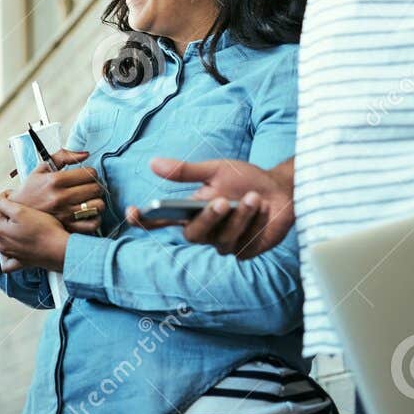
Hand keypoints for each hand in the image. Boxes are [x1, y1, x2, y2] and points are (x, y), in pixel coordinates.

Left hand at [0, 196, 68, 272]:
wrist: (60, 250)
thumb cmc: (43, 229)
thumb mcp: (22, 210)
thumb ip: (3, 204)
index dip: (3, 196)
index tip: (13, 193)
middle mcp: (0, 243)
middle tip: (9, 204)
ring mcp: (8, 253)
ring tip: (4, 221)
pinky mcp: (19, 261)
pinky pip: (6, 261)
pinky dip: (3, 255)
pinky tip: (8, 248)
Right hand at [9, 149, 104, 233]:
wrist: (17, 211)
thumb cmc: (31, 189)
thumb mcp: (42, 168)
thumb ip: (63, 156)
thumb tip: (85, 154)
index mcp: (55, 180)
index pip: (89, 173)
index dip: (90, 173)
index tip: (85, 176)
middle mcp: (60, 197)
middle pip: (96, 188)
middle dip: (94, 186)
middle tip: (87, 187)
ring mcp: (65, 214)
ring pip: (98, 205)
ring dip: (96, 201)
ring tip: (88, 200)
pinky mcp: (68, 227)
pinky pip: (93, 223)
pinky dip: (95, 217)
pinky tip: (88, 213)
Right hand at [125, 157, 293, 259]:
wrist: (281, 189)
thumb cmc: (245, 179)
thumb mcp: (215, 170)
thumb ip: (186, 171)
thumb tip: (153, 163)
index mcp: (189, 211)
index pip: (160, 220)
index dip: (143, 219)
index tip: (131, 211)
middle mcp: (203, 229)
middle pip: (193, 234)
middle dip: (208, 218)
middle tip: (223, 200)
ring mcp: (223, 243)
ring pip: (222, 240)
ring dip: (239, 218)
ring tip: (254, 198)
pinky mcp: (244, 251)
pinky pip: (243, 244)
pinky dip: (254, 225)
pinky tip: (263, 209)